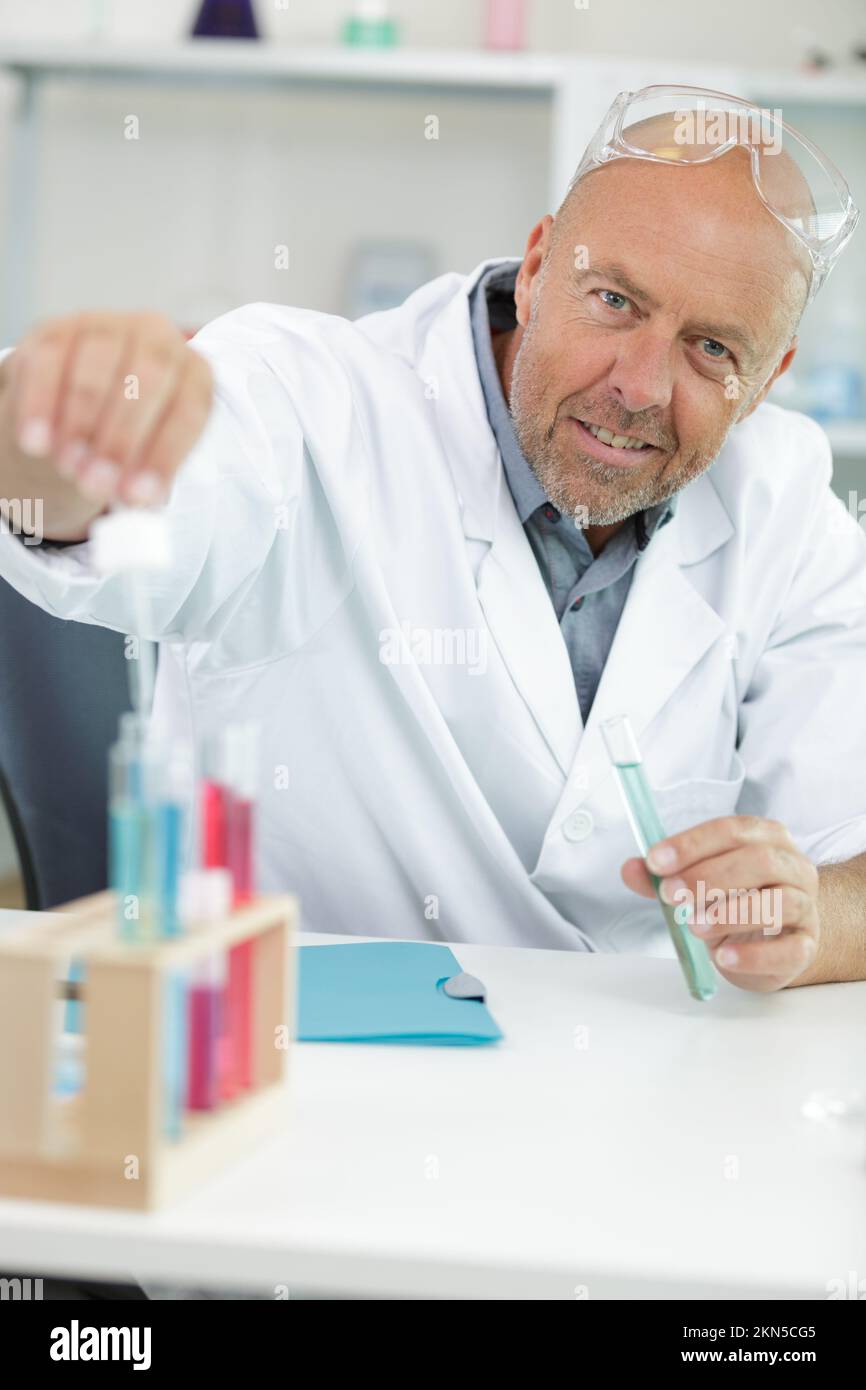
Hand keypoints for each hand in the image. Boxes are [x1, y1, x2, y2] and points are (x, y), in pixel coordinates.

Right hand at [9, 310, 212, 506]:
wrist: (78, 399)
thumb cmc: (128, 433)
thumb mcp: (147, 453)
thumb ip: (147, 476)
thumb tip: (141, 506)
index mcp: (193, 372)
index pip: (188, 412)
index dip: (164, 457)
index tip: (139, 497)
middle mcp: (157, 337)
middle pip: (144, 384)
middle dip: (120, 442)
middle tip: (97, 485)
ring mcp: (106, 325)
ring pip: (94, 373)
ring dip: (80, 426)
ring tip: (68, 468)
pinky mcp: (58, 329)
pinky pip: (49, 365)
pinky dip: (41, 407)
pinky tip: (36, 442)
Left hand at [621, 815, 820, 991]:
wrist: (776, 939)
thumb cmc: (735, 901)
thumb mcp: (698, 884)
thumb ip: (665, 876)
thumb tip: (630, 868)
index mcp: (766, 837)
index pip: (731, 830)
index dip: (692, 844)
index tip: (655, 861)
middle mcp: (793, 866)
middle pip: (759, 861)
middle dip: (708, 876)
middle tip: (670, 895)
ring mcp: (805, 906)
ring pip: (778, 902)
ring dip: (730, 913)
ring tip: (694, 926)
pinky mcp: (806, 946)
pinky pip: (788, 949)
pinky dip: (753, 954)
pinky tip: (723, 956)